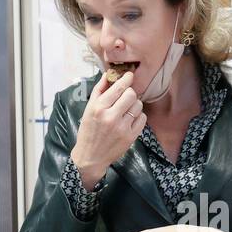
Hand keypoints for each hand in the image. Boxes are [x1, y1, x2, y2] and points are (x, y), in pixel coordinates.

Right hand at [70, 71, 145, 188]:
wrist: (90, 156)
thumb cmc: (88, 130)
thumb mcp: (89, 109)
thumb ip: (99, 90)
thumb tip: (108, 74)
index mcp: (99, 108)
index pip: (118, 88)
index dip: (126, 79)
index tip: (130, 75)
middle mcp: (111, 117)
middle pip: (131, 95)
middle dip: (130, 93)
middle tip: (126, 96)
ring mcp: (122, 127)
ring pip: (138, 105)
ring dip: (134, 104)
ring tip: (126, 109)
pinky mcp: (131, 136)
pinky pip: (142, 118)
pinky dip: (138, 116)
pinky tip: (130, 119)